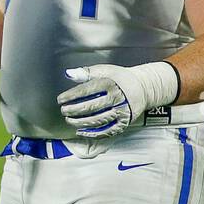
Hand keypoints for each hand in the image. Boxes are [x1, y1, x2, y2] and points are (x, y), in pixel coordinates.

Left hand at [56, 61, 179, 140]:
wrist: (143, 87)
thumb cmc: (121, 78)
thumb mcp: (105, 70)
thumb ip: (86, 72)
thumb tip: (69, 74)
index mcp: (110, 83)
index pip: (85, 91)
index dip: (70, 96)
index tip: (60, 100)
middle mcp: (116, 98)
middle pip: (90, 107)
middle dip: (73, 111)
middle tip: (64, 111)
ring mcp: (121, 112)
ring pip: (97, 121)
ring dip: (80, 123)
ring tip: (69, 121)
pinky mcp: (124, 123)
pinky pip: (106, 131)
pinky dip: (92, 134)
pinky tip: (81, 132)